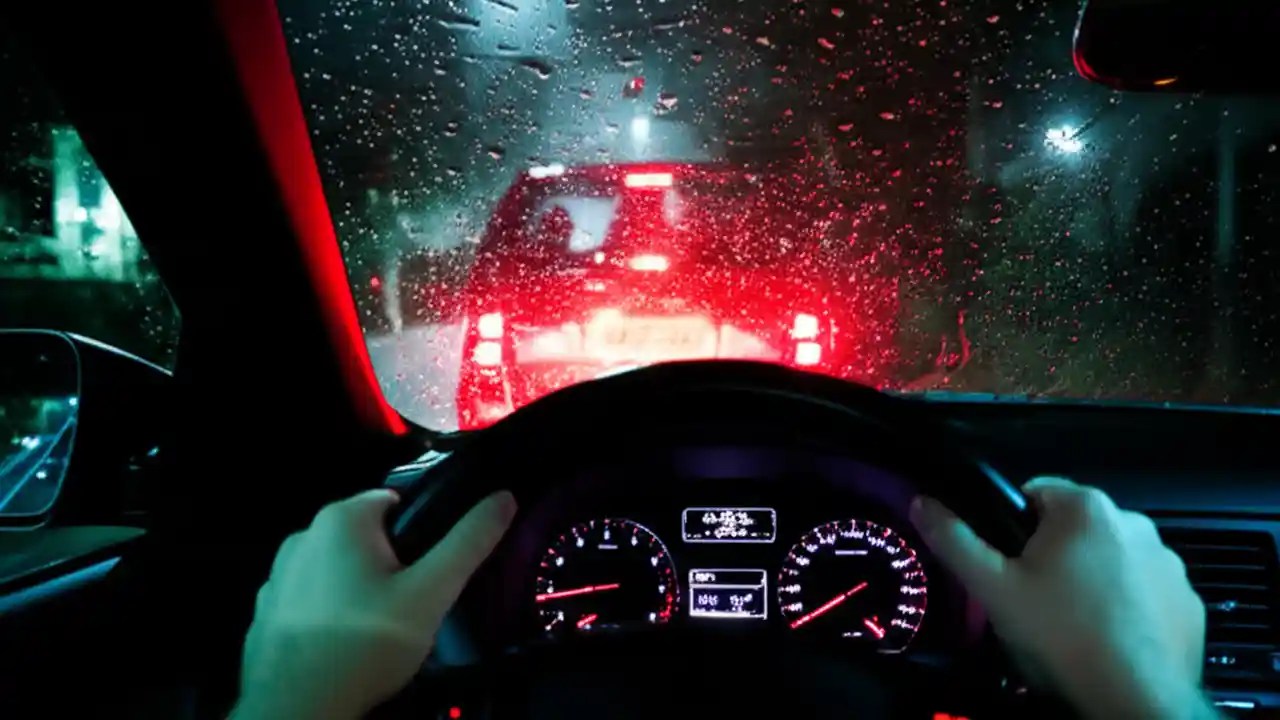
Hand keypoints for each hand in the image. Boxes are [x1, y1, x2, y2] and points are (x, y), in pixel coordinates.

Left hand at [232, 489, 516, 719]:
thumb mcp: (431, 592)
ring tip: (382, 629)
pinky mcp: (265, 613)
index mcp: (341, 518)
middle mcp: (302, 536)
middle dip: (391, 563)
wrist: (298, 708)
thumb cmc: (367, 641)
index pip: (394, 500)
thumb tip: (503, 497)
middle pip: (366, 537)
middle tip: (414, 603)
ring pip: (336, 569)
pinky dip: (329, 614)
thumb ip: (469, 543)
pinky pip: (311, 601)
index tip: (433, 569)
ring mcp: (277, 576)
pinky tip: (346, 644)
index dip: (422, 532)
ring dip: (359, 588)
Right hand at [910, 477, 1215, 719]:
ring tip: (1072, 624)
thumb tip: (922, 503)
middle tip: (1032, 599)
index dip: (1010, 529)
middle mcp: (1135, 522)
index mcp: (1085, 507)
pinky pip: (1146, 593)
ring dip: (1093, 579)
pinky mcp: (1189, 602)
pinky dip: (1128, 607)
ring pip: (1113, 560)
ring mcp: (1169, 564)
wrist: (1133, 700)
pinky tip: (1110, 638)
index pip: (1033, 492)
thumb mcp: (992, 588)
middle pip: (1074, 529)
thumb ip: (954, 540)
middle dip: (1053, 555)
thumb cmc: (1058, 633)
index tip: (1006, 567)